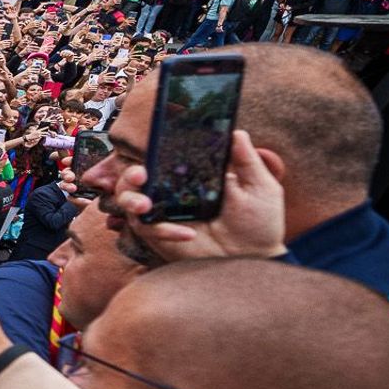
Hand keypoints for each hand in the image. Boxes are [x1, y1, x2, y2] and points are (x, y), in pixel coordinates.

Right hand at [116, 128, 287, 261]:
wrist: (256, 257)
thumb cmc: (259, 223)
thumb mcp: (260, 186)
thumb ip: (247, 160)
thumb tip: (236, 132)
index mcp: (192, 178)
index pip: (163, 160)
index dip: (152, 153)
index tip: (153, 147)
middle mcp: (172, 194)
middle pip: (134, 180)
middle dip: (129, 176)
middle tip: (141, 175)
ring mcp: (164, 216)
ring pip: (128, 203)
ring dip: (131, 200)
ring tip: (145, 205)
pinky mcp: (161, 237)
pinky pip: (147, 229)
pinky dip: (164, 230)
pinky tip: (188, 234)